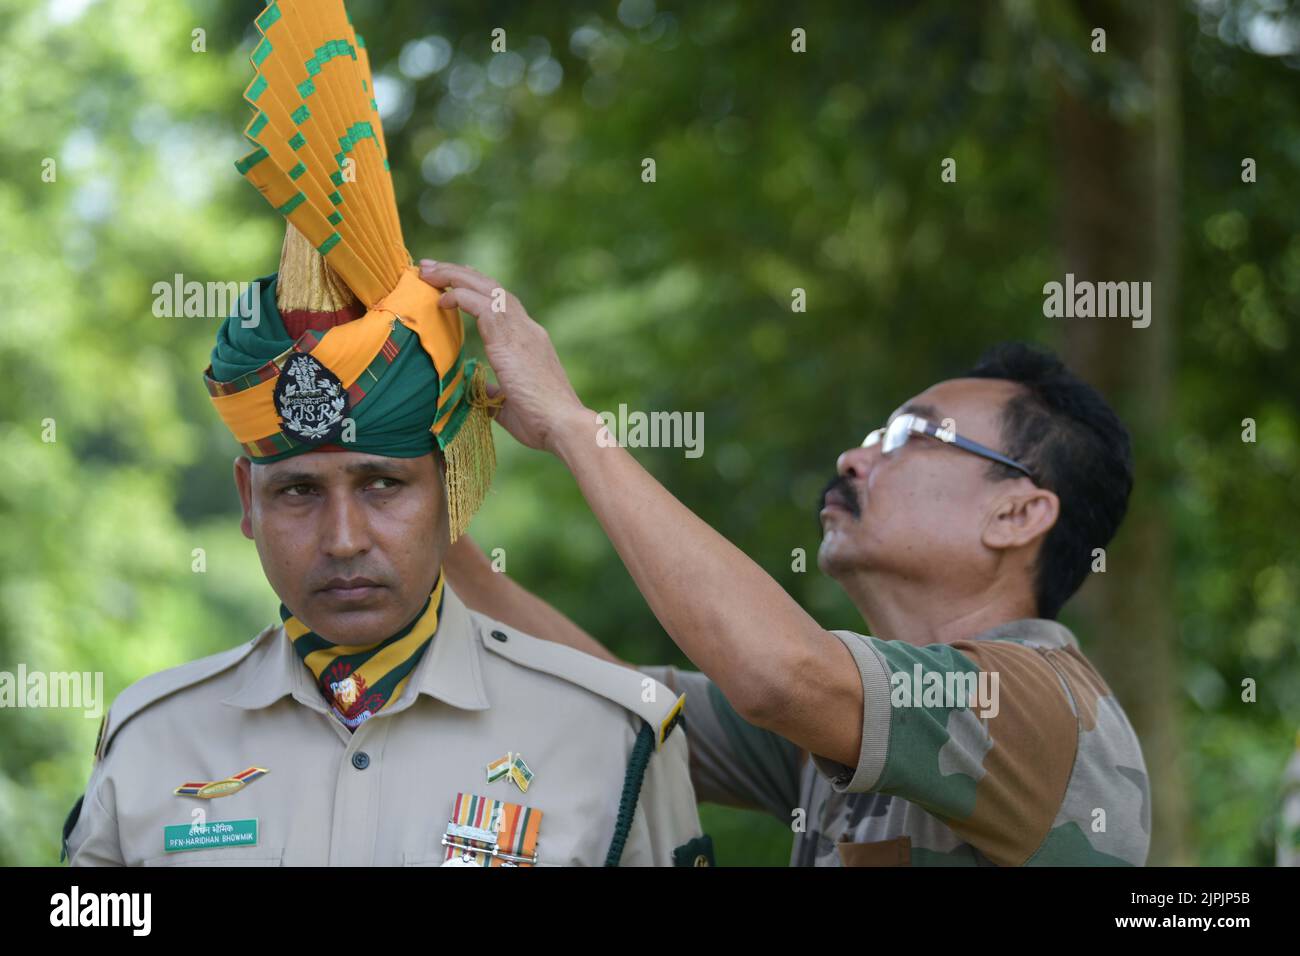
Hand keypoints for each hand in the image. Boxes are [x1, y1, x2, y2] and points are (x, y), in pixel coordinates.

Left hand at [418, 260, 587, 453]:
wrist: (563, 425)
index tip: (449, 286)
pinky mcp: (511, 339)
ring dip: (454, 276)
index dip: (474, 290)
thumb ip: (493, 393)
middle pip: (491, 287)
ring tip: (427, 271)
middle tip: (429, 268)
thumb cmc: (541, 423)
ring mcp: (521, 330)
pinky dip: (461, 296)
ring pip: (486, 288)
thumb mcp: (509, 404)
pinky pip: (483, 304)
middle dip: (458, 274)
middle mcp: (527, 329)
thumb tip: (478, 391)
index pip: (501, 304)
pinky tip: (443, 298)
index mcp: (529, 341)